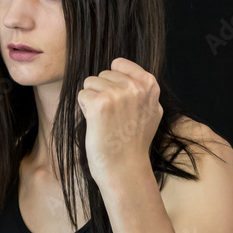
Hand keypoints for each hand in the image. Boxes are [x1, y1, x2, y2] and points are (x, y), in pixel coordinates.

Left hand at [77, 57, 162, 188]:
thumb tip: (124, 68)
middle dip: (103, 92)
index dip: (113, 82)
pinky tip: (96, 124)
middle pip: (104, 74)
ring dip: (92, 101)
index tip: (119, 103)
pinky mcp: (99, 104)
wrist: (124, 168)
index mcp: (149, 85)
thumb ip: (142, 89)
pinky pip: (82, 95)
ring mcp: (117, 94)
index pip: (119, 64)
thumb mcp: (150, 111)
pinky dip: (84, 110)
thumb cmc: (133, 143)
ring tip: (105, 121)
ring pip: (90, 83)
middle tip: (113, 117)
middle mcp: (135, 87)